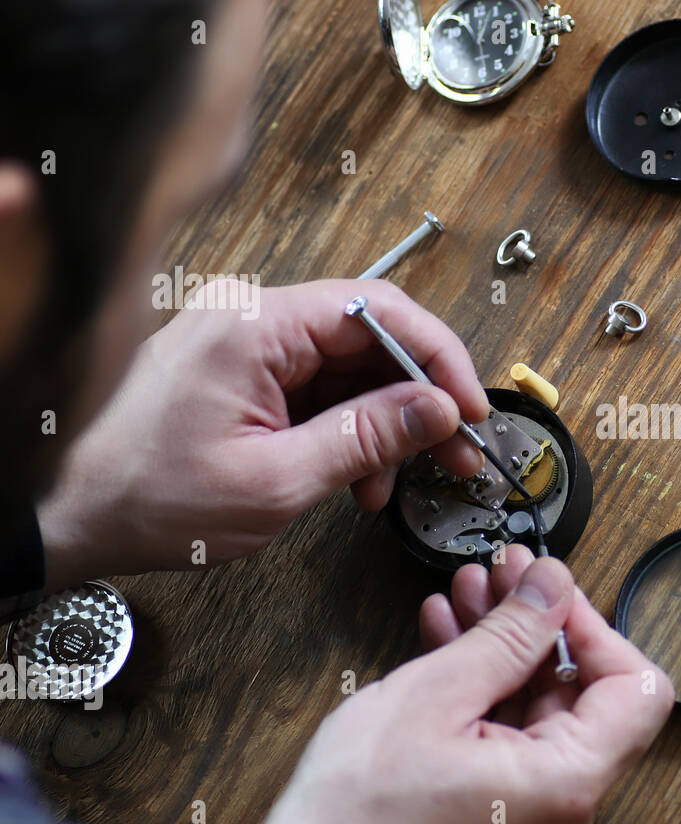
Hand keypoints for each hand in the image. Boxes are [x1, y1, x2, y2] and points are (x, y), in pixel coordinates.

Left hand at [37, 278, 488, 586]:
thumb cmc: (148, 497)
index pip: (379, 310)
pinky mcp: (243, 373)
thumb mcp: (276, 481)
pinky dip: (350, 431)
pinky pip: (319, 389)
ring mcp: (247, 344)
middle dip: (422, 397)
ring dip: (388, 423)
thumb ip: (366, 438)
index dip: (440, 356)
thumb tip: (440, 408)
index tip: (472, 407)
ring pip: (351, 368)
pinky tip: (362, 479)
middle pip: (371, 338)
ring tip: (402, 482)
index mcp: (256, 325)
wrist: (64, 513)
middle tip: (458, 451)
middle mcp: (253, 318)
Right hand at [249, 547, 674, 823]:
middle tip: (502, 577)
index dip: (595, 628)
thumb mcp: (430, 699)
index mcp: (565, 787)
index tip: (550, 594)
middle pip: (584, 697)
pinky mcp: (504, 821)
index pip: (637, 690)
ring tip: (468, 598)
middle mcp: (566, 815)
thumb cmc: (352, 823)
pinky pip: (513, 743)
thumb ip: (506, 636)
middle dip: (538, 627)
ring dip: (506, 649)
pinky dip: (488, 693)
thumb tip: (552, 586)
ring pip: (542, 714)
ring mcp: (537, 822)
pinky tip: (453, 644)